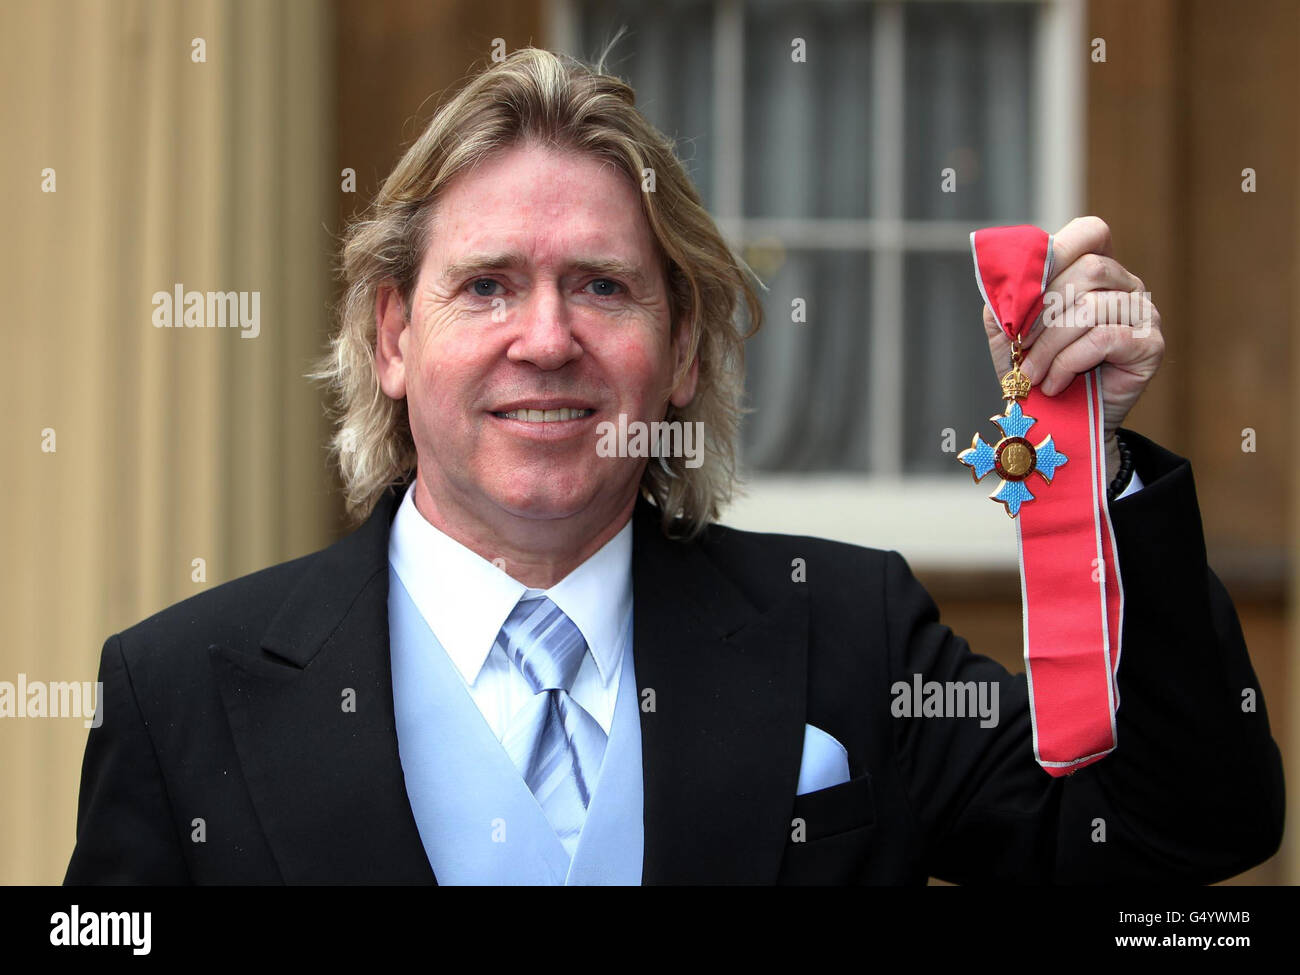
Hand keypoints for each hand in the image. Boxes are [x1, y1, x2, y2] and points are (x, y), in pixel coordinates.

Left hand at [982, 215, 1164, 480]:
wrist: (1061, 422)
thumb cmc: (1037, 371)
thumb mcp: (1009, 332)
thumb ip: (1005, 299)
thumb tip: (1004, 276)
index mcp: (1097, 272)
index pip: (1091, 233)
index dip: (1059, 249)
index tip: (1025, 287)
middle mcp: (1127, 285)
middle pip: (1088, 270)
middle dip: (1043, 312)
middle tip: (1019, 347)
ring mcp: (1145, 313)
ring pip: (1092, 307)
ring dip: (1050, 345)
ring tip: (1032, 375)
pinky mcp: (1151, 345)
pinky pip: (1104, 338)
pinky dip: (1069, 362)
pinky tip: (1054, 383)